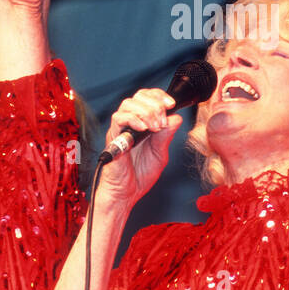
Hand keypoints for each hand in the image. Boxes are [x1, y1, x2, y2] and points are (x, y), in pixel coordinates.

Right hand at [96, 89, 181, 208]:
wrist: (126, 193)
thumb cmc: (139, 175)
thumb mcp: (160, 154)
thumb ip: (166, 136)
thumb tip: (176, 118)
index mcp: (143, 124)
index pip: (149, 98)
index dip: (160, 96)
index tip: (172, 104)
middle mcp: (131, 123)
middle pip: (139, 96)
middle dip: (155, 104)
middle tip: (163, 121)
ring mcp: (121, 129)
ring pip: (128, 103)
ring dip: (146, 111)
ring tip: (155, 127)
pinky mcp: (112, 137)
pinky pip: (118, 118)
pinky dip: (133, 119)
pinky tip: (144, 128)